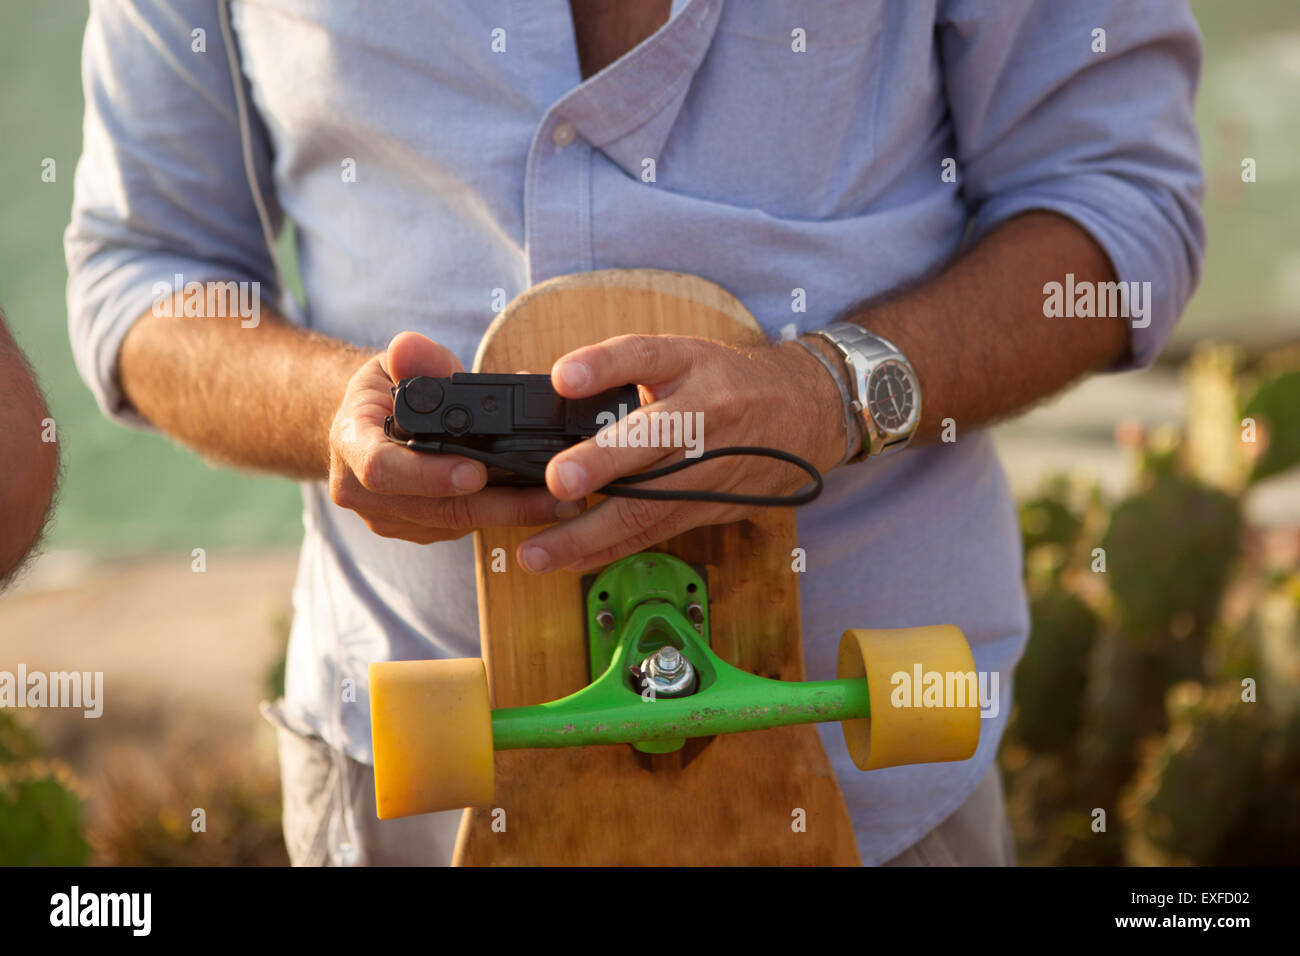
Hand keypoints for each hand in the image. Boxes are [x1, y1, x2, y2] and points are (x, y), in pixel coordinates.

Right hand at [328, 332, 576, 543]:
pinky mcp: (415, 530)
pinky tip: (540, 505)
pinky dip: (500, 515)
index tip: (476, 473)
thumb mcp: (393, 362)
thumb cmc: (385, 389)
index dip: (430, 475)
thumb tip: (410, 348)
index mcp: (350, 441)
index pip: (382, 468)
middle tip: (552, 496)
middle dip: (498, 504)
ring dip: (511, 514)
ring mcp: (388, 517)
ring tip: (562, 501)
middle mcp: (360, 490)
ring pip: (454, 523)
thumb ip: (411, 356)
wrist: (365, 426)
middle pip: (434, 507)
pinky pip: (460, 527)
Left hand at [516, 334, 848, 572]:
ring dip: (591, 532)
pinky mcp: (713, 503)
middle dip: (603, 463)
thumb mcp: (686, 357)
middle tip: (557, 481)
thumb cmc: (729, 382)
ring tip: (539, 552)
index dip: (604, 365)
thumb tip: (552, 401)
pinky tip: (571, 561)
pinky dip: (610, 549)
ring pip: (651, 502)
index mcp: (692, 364)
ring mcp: (712, 464)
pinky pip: (657, 530)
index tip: (565, 377)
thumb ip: (627, 375)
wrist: (807, 410)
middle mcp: (706, 413)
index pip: (646, 356)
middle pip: (653, 438)